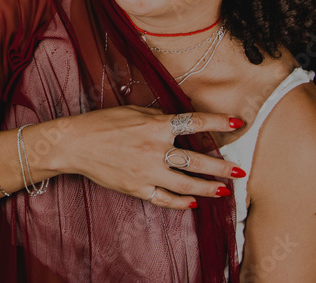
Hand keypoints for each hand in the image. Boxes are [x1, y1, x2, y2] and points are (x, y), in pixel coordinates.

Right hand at [53, 106, 244, 208]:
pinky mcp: (137, 188)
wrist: (75, 143)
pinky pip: (164, 199)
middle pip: (196, 160)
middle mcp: (154, 148)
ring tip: (224, 191)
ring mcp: (146, 171)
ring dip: (208, 188)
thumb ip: (158, 118)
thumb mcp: (133, 112)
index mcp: (155, 125)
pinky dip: (180, 202)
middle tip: (240, 171)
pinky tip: (193, 202)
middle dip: (222, 167)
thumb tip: (181, 124)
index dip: (218, 122)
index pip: (194, 122)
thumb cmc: (102, 123)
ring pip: (186, 184)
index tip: (238, 123)